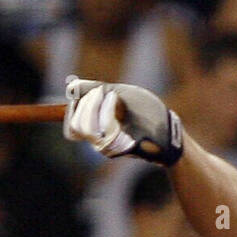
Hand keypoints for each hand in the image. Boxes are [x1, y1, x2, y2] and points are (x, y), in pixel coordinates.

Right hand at [64, 76, 182, 165]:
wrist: (166, 126)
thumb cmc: (144, 110)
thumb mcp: (118, 93)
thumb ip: (95, 91)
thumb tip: (70, 87)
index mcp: (98, 130)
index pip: (72, 129)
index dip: (72, 111)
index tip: (80, 94)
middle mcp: (100, 141)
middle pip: (77, 126)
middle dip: (84, 103)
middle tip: (100, 91)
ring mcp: (109, 147)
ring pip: (87, 128)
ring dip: (94, 104)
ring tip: (111, 95)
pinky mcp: (119, 148)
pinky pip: (104, 127)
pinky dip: (107, 108)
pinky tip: (116, 99)